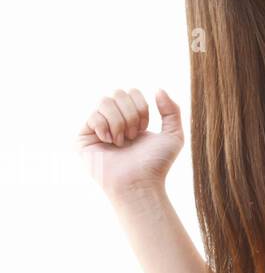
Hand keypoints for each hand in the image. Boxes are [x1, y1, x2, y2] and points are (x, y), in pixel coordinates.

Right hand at [77, 88, 184, 202]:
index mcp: (130, 118)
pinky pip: (93, 116)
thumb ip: (171, 110)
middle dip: (131, 113)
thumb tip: (158, 89)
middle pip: (118, 92)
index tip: (144, 129)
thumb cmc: (156, 163)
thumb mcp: (173, 134)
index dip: (141, 107)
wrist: (139, 183)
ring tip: (121, 141)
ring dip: (120, 122)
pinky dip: (106, 128)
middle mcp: (112, 121)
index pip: (131, 92)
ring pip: (105, 101)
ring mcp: (96, 129)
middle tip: (133, 136)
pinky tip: (109, 143)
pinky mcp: (82, 139)